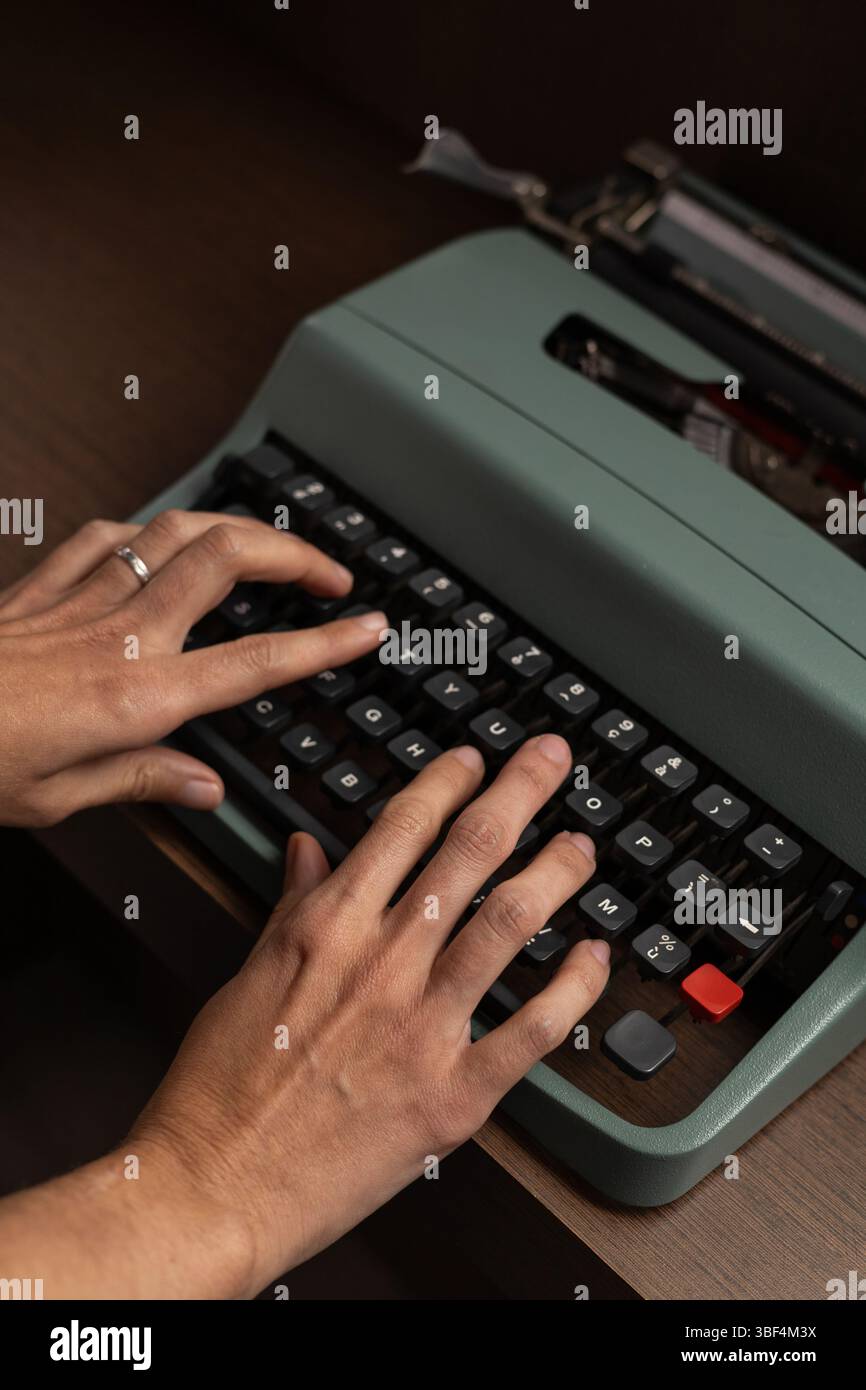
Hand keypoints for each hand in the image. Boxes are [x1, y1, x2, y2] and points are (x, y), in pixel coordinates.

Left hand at [0, 511, 383, 825]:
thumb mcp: (63, 799)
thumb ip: (147, 780)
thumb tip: (204, 785)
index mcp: (141, 696)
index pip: (259, 660)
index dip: (324, 641)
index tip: (367, 626)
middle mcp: (124, 634)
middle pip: (230, 559)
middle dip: (295, 554)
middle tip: (331, 572)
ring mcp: (85, 599)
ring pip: (179, 531)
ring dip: (237, 528)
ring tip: (267, 545)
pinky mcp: (45, 585)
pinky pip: (109, 536)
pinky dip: (149, 530)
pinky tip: (160, 540)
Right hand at [128, 733, 607, 1296]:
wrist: (216, 1185)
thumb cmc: (220, 1088)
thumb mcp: (249, 974)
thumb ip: (293, 905)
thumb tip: (309, 850)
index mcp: (329, 926)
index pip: (403, 825)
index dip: (448, 780)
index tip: (474, 759)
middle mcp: (385, 962)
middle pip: (470, 852)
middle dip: (519, 792)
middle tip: (550, 759)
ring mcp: (425, 1025)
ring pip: (511, 922)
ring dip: (556, 874)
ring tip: (580, 847)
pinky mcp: (454, 1094)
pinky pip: (532, 1029)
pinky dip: (572, 988)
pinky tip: (592, 957)